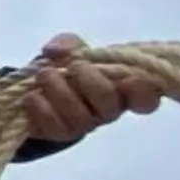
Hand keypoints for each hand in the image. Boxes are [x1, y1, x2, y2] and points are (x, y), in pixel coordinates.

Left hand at [20, 32, 166, 147]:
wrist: (37, 86)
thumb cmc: (68, 65)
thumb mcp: (72, 48)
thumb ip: (69, 44)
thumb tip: (55, 50)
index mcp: (123, 88)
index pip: (146, 98)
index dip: (141, 91)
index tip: (128, 78)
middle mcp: (109, 110)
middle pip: (110, 106)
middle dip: (91, 83)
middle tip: (74, 67)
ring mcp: (86, 125)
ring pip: (81, 118)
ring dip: (60, 92)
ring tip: (44, 75)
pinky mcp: (61, 134)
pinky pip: (55, 128)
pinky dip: (41, 109)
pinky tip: (33, 96)